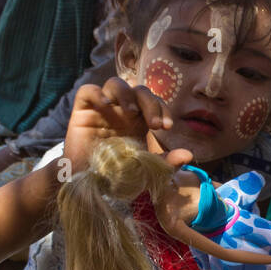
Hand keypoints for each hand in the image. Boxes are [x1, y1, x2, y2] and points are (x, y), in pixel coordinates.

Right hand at [62, 78, 191, 177]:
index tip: (168, 127)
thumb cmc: (117, 175)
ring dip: (127, 94)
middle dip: (150, 103)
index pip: (154, 102)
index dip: (163, 109)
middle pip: (138, 90)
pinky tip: (107, 106)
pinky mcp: (82, 111)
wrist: (87, 186)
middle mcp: (121, 110)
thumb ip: (166, 163)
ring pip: (115, 84)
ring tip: (130, 112)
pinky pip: (88, 90)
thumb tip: (188, 155)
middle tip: (155, 124)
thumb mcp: (146, 171)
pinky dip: (97, 93)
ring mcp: (102, 108)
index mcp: (138, 120)